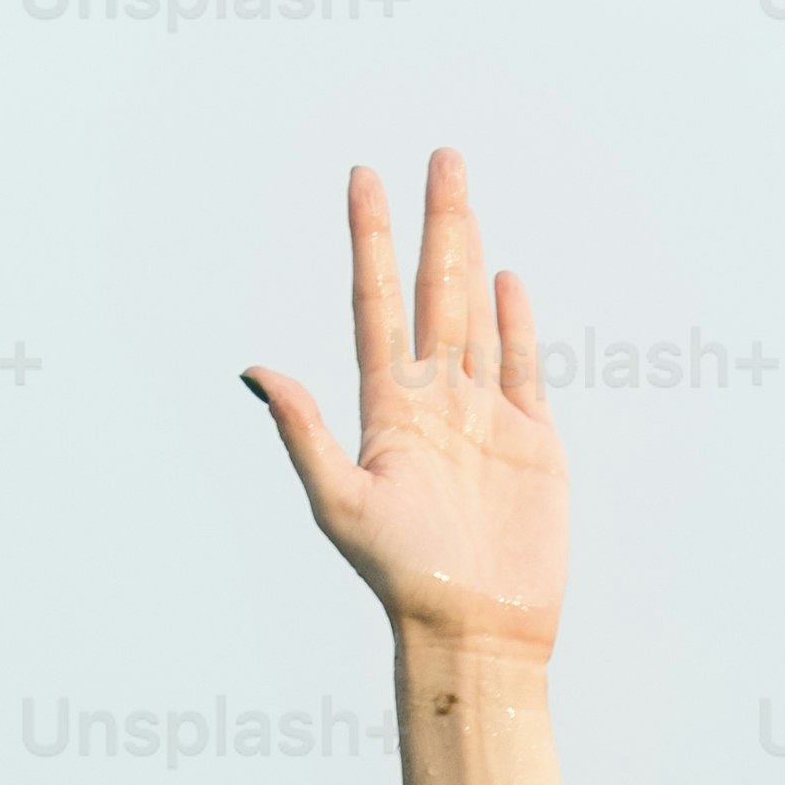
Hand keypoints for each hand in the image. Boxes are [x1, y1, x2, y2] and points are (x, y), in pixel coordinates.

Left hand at [244, 151, 568, 656]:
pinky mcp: (531, 443)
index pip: (374, 304)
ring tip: (466, 195)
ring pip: (476, 315)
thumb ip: (303, 431)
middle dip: (435, 223)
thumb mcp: (341, 503)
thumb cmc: (403, 578)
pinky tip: (508, 278)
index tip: (363, 178)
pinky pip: (522, 366)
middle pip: (433, 292)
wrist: (475, 630)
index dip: (369, 240)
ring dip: (472, 253)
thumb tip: (254, 370)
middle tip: (439, 154)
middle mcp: (433, 401)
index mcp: (387, 409)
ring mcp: (483, 417)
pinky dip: (516, 321)